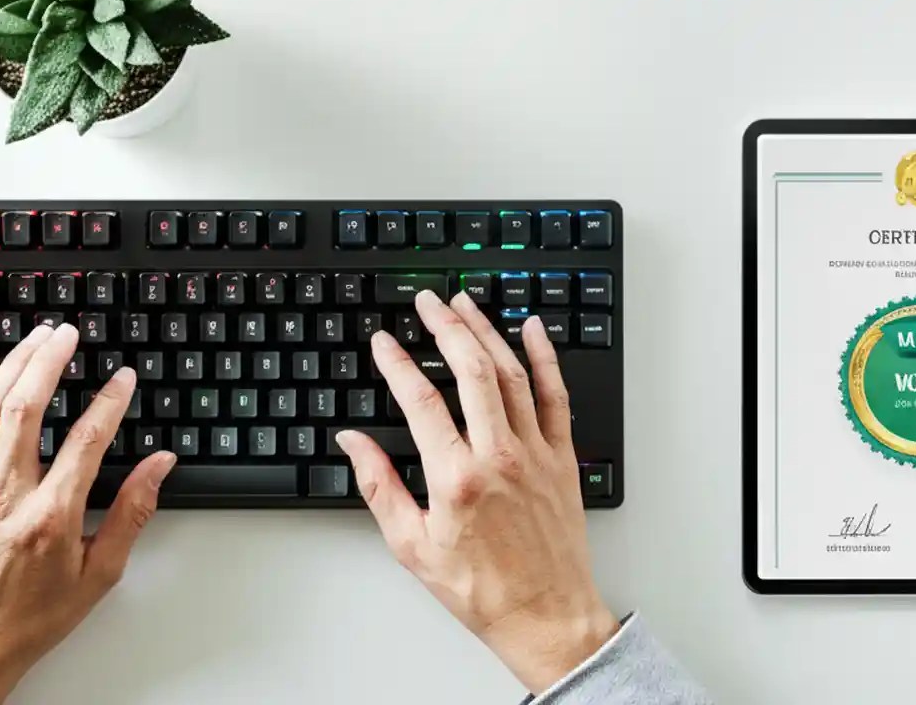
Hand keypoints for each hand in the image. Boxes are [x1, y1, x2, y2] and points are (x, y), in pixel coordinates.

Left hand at [0, 325, 175, 704]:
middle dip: (48, 362)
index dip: (109, 402)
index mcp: (50, 516)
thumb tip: (159, 466)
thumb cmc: (33, 615)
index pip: (85, 441)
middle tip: (67, 333)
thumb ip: (132, 512)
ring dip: (11, 365)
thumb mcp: (99, 573)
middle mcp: (3, 496)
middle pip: (24, 409)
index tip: (123, 378)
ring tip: (35, 338)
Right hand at [337, 291, 617, 694]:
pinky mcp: (563, 457)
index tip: (384, 341)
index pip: (420, 400)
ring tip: (466, 305)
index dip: (397, 363)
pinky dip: (545, 358)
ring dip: (487, 332)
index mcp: (455, 478)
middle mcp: (498, 456)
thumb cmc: (480, 588)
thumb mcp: (411, 546)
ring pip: (511, 374)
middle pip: (470, 371)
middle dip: (445, 327)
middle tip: (428, 302)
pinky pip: (556, 395)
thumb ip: (378, 487)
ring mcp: (535, 453)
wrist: (544, 613)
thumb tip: (353, 442)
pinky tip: (532, 330)